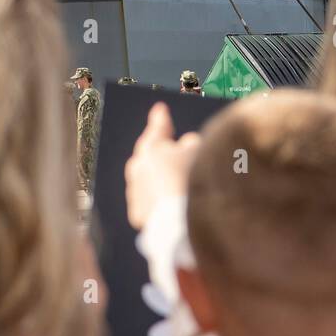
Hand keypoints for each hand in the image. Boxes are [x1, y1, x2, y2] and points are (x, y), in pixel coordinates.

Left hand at [125, 102, 200, 231]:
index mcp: (151, 148)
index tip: (160, 108)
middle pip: (149, 155)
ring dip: (160, 179)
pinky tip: (172, 204)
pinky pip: (148, 201)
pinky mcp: (138, 216)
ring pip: (147, 180)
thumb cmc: (194, 183)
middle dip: (161, 152)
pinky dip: (158, 200)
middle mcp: (138, 168)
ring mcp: (135, 192)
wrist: (181, 227)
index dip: (162, 118)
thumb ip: (192, 145)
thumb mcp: (200, 154)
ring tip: (179, 182)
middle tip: (173, 148)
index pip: (158, 128)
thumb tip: (186, 146)